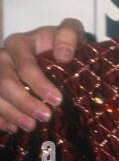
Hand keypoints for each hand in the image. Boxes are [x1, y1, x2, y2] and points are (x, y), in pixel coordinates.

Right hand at [0, 18, 84, 132]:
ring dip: (12, 114)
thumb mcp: (70, 32)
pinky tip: (13, 129)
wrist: (53, 50)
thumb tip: (63, 55)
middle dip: (24, 102)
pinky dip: (0, 119)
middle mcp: (2, 58)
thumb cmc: (62, 43)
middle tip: (46, 116)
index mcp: (19, 43)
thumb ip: (68, 35)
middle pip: (5, 82)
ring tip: (31, 127)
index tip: (57, 100)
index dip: (39, 84)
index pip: (25, 66)